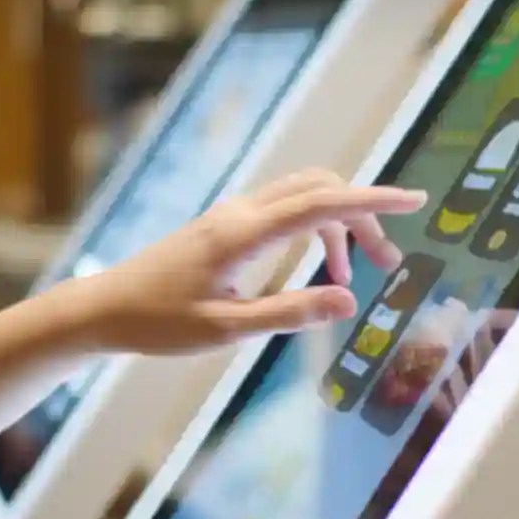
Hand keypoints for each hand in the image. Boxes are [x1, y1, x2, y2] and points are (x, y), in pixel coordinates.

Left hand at [59, 171, 426, 354]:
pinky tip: (316, 271)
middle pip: (320, 189)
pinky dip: (313, 230)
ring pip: (303, 197)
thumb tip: (349, 299)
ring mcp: (232, 215)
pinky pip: (285, 211)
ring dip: (337, 227)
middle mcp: (241, 213)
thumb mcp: (227, 329)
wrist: (104, 307)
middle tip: (386, 263)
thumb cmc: (159, 322)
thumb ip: (289, 312)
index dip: (373, 200)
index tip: (414, 199)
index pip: (322, 203)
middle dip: (362, 216)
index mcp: (244, 233)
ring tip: (350, 278)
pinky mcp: (226, 225)